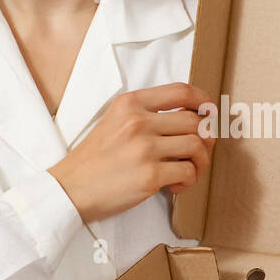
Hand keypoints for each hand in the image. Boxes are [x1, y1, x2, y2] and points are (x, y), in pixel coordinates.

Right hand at [48, 82, 216, 221]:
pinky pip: (188, 172)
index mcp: (130, 103)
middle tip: (200, 151)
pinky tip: (174, 185)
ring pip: (196, 146)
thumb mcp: (113, 121)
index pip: (180, 91)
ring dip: (200, 161)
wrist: (69, 189)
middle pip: (194, 121)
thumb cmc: (94, 159)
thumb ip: (145, 114)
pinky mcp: (150, 175)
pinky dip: (189, 180)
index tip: (210, 112)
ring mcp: (144, 148)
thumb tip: (190, 117)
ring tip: (187, 171)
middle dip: (206, 137)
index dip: (204, 100)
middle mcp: (138, 121)